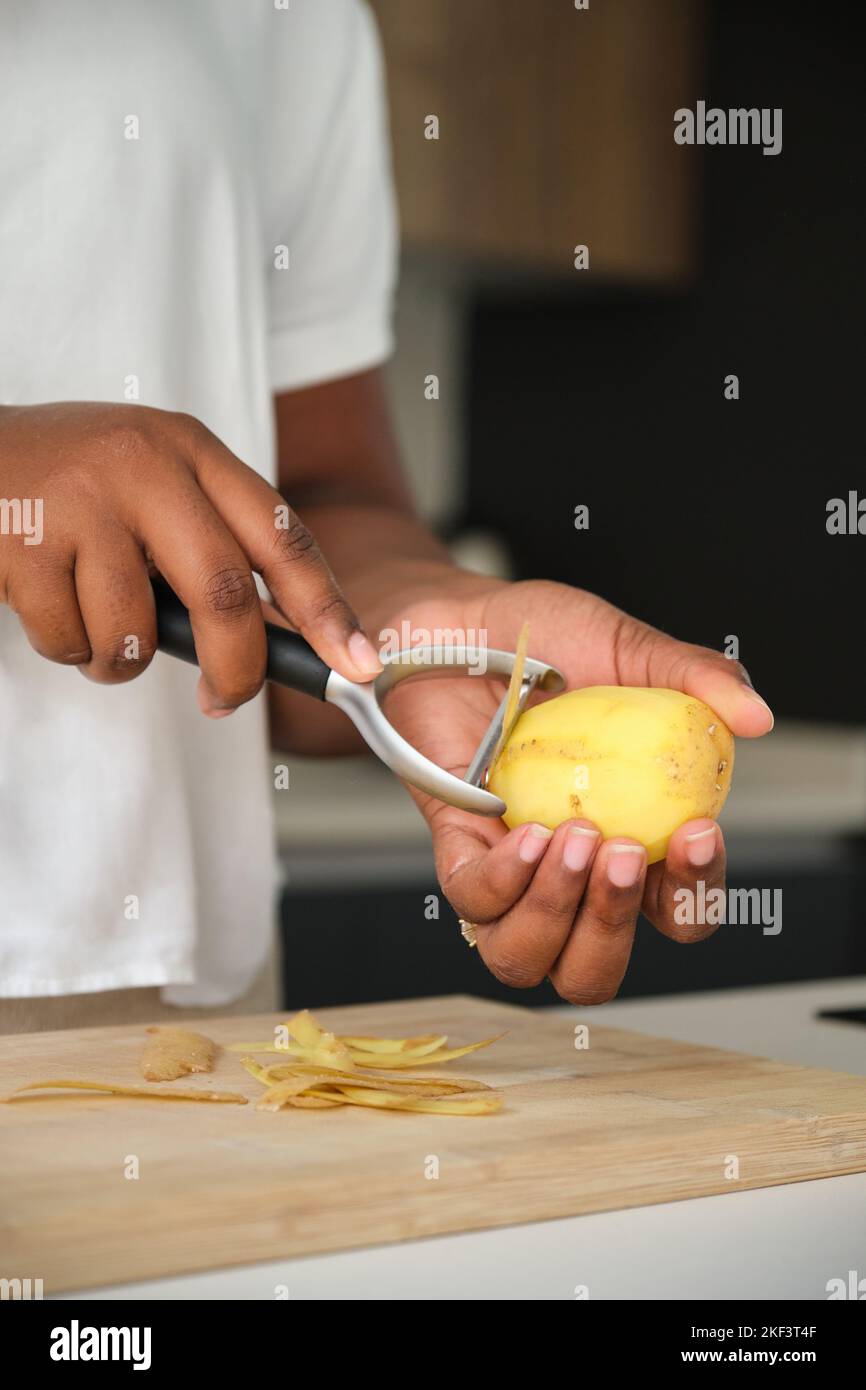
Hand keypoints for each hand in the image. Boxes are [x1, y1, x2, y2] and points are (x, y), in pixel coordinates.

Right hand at [0, 402, 380, 712]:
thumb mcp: (150, 482)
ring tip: (97, 625)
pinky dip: (69, 648)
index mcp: (190, 450)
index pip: (281, 536)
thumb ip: (207, 541)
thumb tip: (274, 642)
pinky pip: (71, 639)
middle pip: (224, 594)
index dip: (327, 608)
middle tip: (226, 700)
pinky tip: (47, 602)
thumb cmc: (70, 484)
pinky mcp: (25, 542)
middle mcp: (144, 465)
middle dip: (236, 667)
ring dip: (121, 661)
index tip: (358, 664)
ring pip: (137, 633)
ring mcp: (82, 501)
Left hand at [386, 577, 773, 1003]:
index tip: (696, 832)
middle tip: (619, 852)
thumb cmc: (542, 642)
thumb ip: (696, 676)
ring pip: (525, 958)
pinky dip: (504, 879)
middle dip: (613, 928)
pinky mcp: (456, 846)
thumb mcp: (628, 649)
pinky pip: (473, 901)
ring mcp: (508, 868)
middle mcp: (570, 872)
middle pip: (595, 967)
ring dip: (555, 912)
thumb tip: (755, 716)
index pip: (680, 911)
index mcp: (633, 838)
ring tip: (574, 838)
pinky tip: (526, 830)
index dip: (696, 892)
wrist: (460, 622)